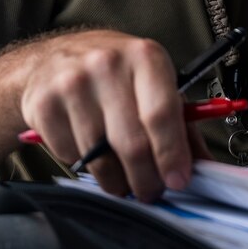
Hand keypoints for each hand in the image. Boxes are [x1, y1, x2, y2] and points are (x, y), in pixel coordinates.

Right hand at [19, 30, 208, 200]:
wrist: (50, 59)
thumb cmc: (113, 73)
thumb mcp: (152, 82)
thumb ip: (180, 122)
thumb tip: (204, 166)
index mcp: (144, 57)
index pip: (162, 114)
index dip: (172, 154)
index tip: (178, 181)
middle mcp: (107, 64)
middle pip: (132, 143)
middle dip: (145, 179)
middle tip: (150, 191)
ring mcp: (72, 84)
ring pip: (100, 157)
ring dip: (116, 180)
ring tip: (122, 178)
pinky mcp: (44, 105)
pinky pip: (70, 156)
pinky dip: (83, 166)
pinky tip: (89, 150)